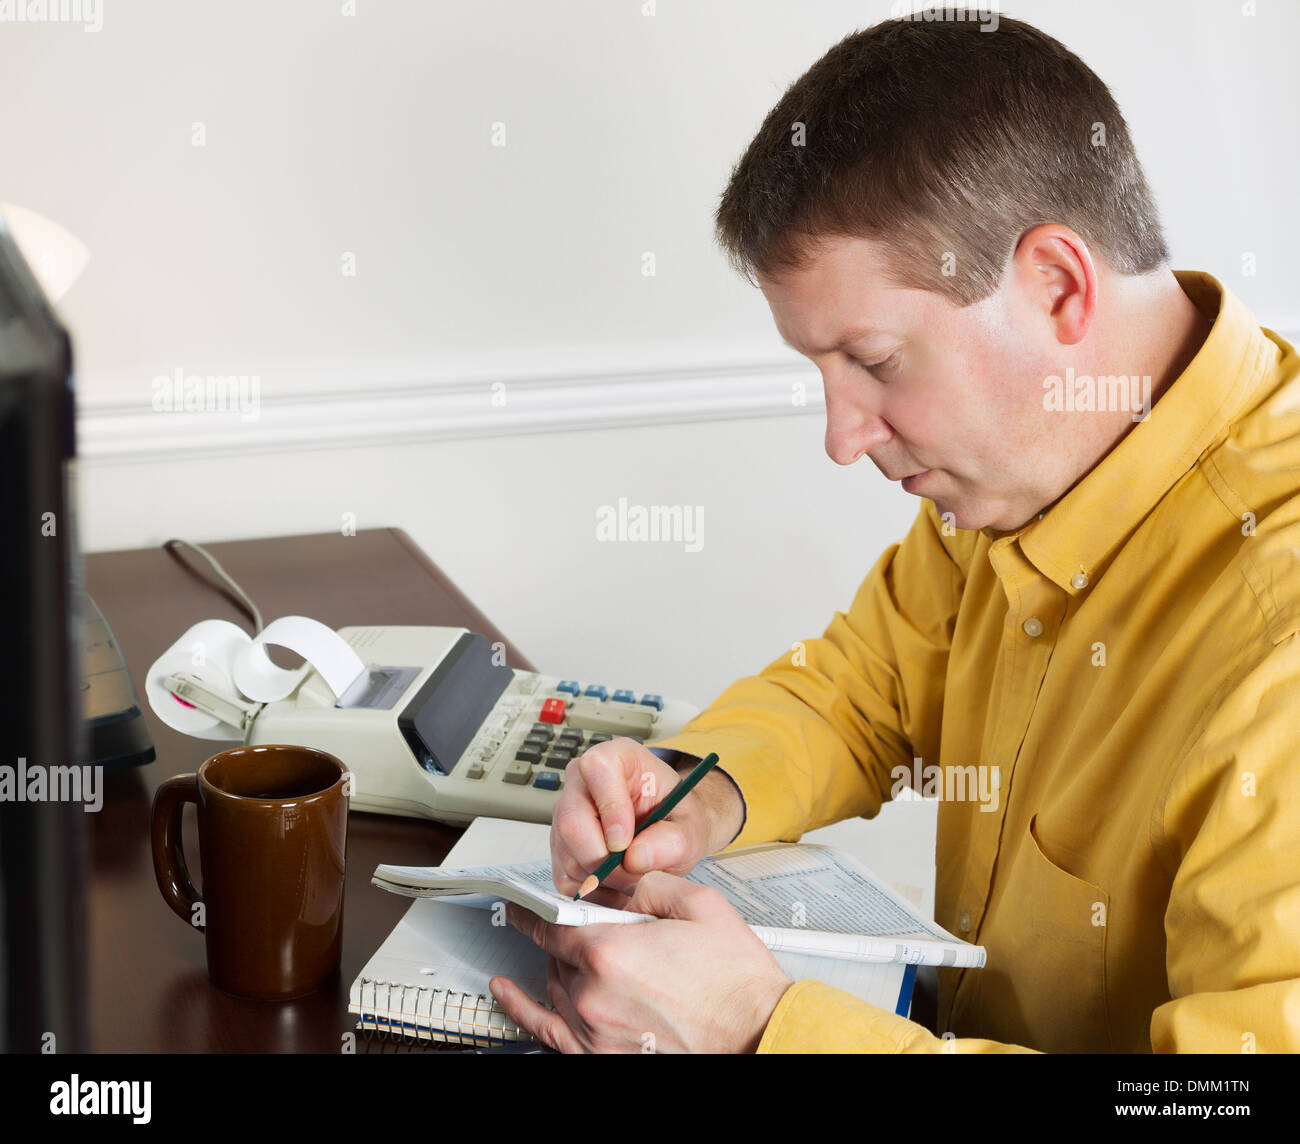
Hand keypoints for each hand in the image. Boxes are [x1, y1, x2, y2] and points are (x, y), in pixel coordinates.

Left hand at [489, 871, 793, 1052]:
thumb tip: (620, 882)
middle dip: (571, 937)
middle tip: (594, 929)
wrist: (760, 1035)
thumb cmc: (738, 982)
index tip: (523, 902)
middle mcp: (593, 994)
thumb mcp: (698, 906)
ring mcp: (595, 1033)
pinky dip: (522, 1010)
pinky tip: (508, 994)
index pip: (553, 922)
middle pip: (557, 955)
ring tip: (574, 955)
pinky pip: (547, 1032)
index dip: (538, 908)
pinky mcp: (602, 1058)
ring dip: (563, 968)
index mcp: (611, 951)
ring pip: (556, 988)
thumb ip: (648, 885)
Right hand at [549, 739, 739, 906]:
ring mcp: (565, 814)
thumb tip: (635, 857)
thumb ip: (674, 840)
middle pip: (572, 822)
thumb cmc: (676, 818)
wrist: (669, 833)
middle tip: (636, 871)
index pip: (597, 769)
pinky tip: (618, 883)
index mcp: (617, 758)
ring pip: (569, 856)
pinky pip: (565, 879)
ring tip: (634, 875)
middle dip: (605, 859)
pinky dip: (594, 891)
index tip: (626, 841)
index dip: (610, 809)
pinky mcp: (559, 847)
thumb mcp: (691, 827)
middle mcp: (583, 781)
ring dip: (604, 878)